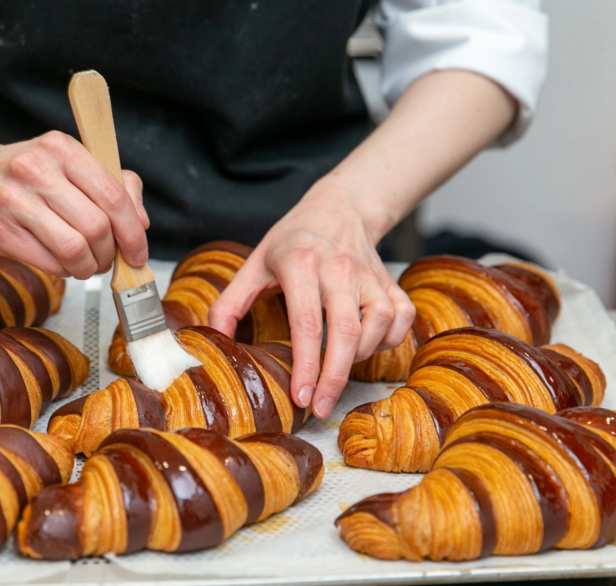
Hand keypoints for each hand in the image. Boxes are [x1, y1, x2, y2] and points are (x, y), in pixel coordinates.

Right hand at [0, 130, 149, 278]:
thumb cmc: (22, 170)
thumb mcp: (68, 162)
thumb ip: (112, 184)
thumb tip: (141, 222)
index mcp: (61, 149)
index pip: (113, 196)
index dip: (133, 231)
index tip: (138, 250)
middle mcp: (37, 171)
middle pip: (97, 227)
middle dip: (110, 253)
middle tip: (108, 258)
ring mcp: (15, 202)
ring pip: (74, 249)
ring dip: (88, 266)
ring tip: (86, 263)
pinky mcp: (0, 232)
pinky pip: (49, 263)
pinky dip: (65, 270)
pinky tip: (62, 263)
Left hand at [207, 181, 414, 418]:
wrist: (337, 207)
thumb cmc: (292, 240)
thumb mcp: (254, 264)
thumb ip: (229, 303)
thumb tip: (216, 341)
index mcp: (299, 264)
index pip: (306, 323)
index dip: (306, 366)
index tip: (301, 397)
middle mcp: (338, 268)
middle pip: (345, 331)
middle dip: (334, 377)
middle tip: (321, 407)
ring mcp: (368, 274)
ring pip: (377, 325)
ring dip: (359, 357)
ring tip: (336, 369)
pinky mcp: (389, 281)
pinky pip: (400, 318)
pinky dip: (387, 340)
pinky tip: (365, 346)